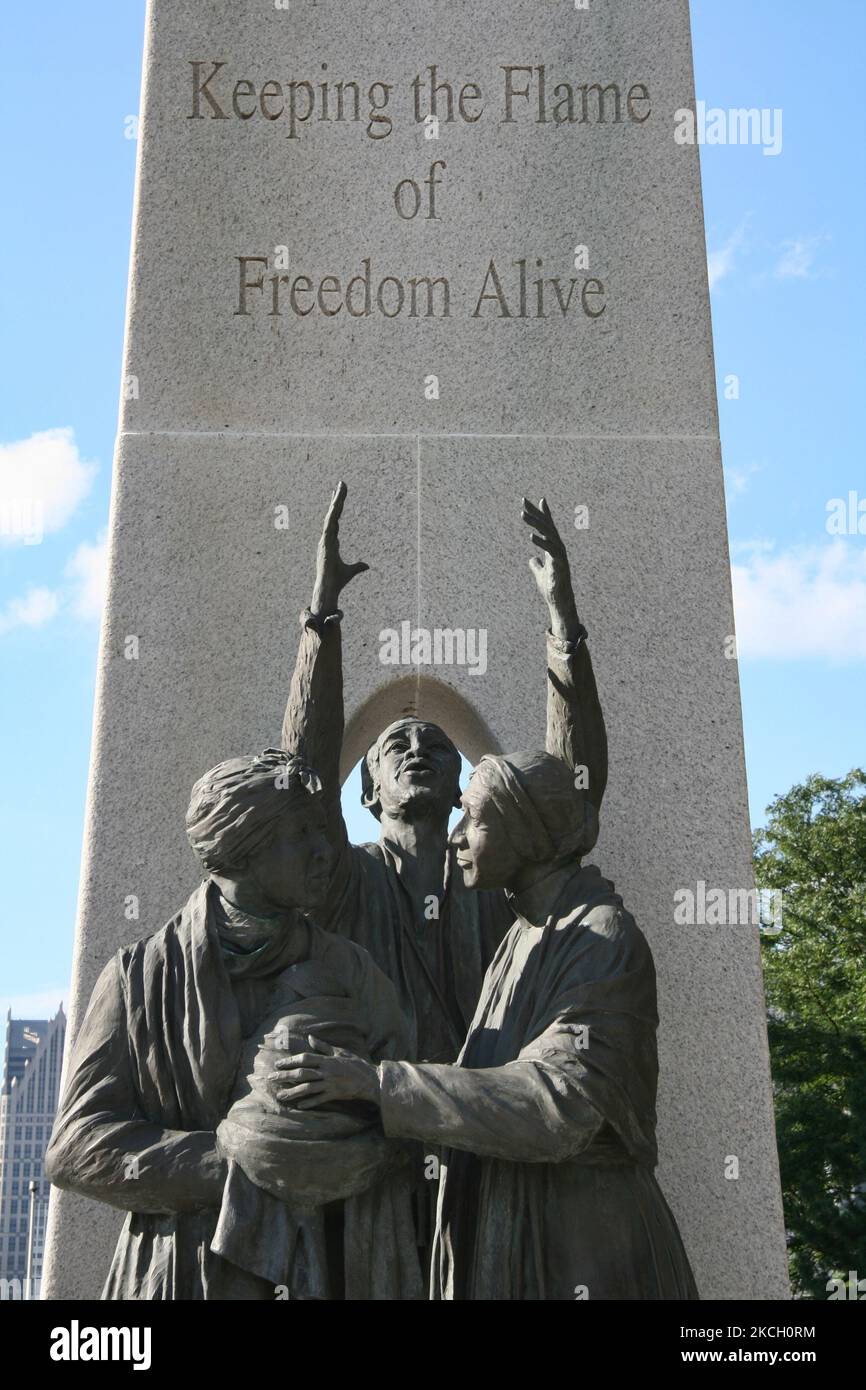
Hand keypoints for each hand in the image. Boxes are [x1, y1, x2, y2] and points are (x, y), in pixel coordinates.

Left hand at [268, 1035, 379, 1109]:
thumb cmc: (355, 1063)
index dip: (290, 1061)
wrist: (370, 1079)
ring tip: (280, 1096)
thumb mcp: (340, 1051)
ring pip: (308, 1088)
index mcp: (327, 1060)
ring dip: (292, 1092)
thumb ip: (323, 1046)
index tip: (278, 1064)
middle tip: (271, 1078)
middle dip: (285, 1076)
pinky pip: (319, 1099)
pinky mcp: (334, 1094)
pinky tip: (299, 1105)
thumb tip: (309, 1038)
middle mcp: (326, 1072)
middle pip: (302, 1073)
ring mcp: (330, 1084)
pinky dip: (309, 1103)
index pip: (304, 1059)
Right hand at [310, 482, 368, 615]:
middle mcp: (326, 538)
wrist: (328, 590)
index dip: (336, 506)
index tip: (337, 493)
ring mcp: (325, 541)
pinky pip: (329, 527)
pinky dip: (331, 517)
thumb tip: (366, 565)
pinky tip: (335, 507)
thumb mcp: (351, 571)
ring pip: (331, 517)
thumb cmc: (336, 580)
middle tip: (342, 483)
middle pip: (332, 514)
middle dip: (337, 498)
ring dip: (335, 503)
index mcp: (331, 541)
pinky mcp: (325, 545)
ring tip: (340, 488)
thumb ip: (358, 567)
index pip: (334, 519)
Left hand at [521, 496, 580, 642]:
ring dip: (535, 523)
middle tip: (523, 501)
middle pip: (546, 525)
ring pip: (548, 534)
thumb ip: (536, 565)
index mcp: (553, 547)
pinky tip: (531, 536)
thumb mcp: (540, 573)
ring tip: (523, 515)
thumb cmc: (551, 588)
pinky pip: (550, 550)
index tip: (527, 501)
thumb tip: (532, 559)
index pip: (545, 526)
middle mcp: (558, 547)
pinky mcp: (559, 564)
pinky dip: (541, 542)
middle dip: (535, 513)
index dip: (538, 513)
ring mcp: (560, 555)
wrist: (559, 602)